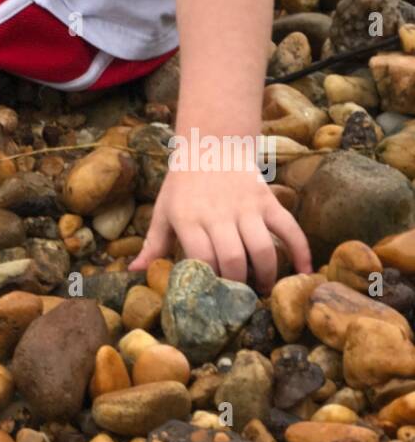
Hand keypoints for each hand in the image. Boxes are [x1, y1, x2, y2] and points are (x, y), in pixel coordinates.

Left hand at [128, 163, 312, 295]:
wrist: (211, 143)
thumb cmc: (183, 184)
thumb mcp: (164, 210)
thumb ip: (153, 244)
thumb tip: (135, 272)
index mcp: (188, 217)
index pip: (200, 258)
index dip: (207, 282)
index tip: (211, 298)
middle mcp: (217, 212)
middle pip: (232, 258)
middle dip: (237, 284)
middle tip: (239, 299)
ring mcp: (246, 206)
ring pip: (262, 248)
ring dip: (265, 274)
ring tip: (262, 289)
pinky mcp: (267, 200)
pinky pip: (289, 227)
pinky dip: (301, 250)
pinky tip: (305, 272)